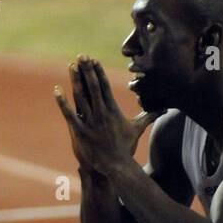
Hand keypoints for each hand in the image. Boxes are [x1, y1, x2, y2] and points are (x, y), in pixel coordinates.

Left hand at [54, 57, 158, 176]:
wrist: (116, 166)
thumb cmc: (126, 148)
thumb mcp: (137, 129)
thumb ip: (149, 116)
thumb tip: (165, 110)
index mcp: (113, 110)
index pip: (104, 86)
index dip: (98, 72)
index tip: (94, 60)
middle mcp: (102, 113)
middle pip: (93, 87)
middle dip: (87, 70)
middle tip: (82, 56)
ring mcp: (91, 122)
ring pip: (81, 97)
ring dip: (76, 81)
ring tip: (71, 66)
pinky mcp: (81, 132)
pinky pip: (70, 114)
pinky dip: (63, 103)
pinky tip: (57, 91)